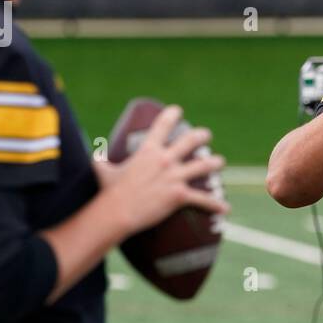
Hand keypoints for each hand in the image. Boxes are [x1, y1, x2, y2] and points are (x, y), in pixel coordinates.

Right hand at [93, 105, 230, 235]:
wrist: (117, 212)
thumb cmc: (109, 192)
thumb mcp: (103, 171)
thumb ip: (101, 161)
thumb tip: (96, 155)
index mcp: (148, 150)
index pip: (162, 125)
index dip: (172, 115)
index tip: (178, 110)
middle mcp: (165, 159)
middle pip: (190, 141)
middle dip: (201, 135)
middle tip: (206, 134)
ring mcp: (174, 177)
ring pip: (203, 166)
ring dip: (214, 163)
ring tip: (220, 162)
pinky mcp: (180, 195)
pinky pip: (203, 199)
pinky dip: (215, 204)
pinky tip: (226, 207)